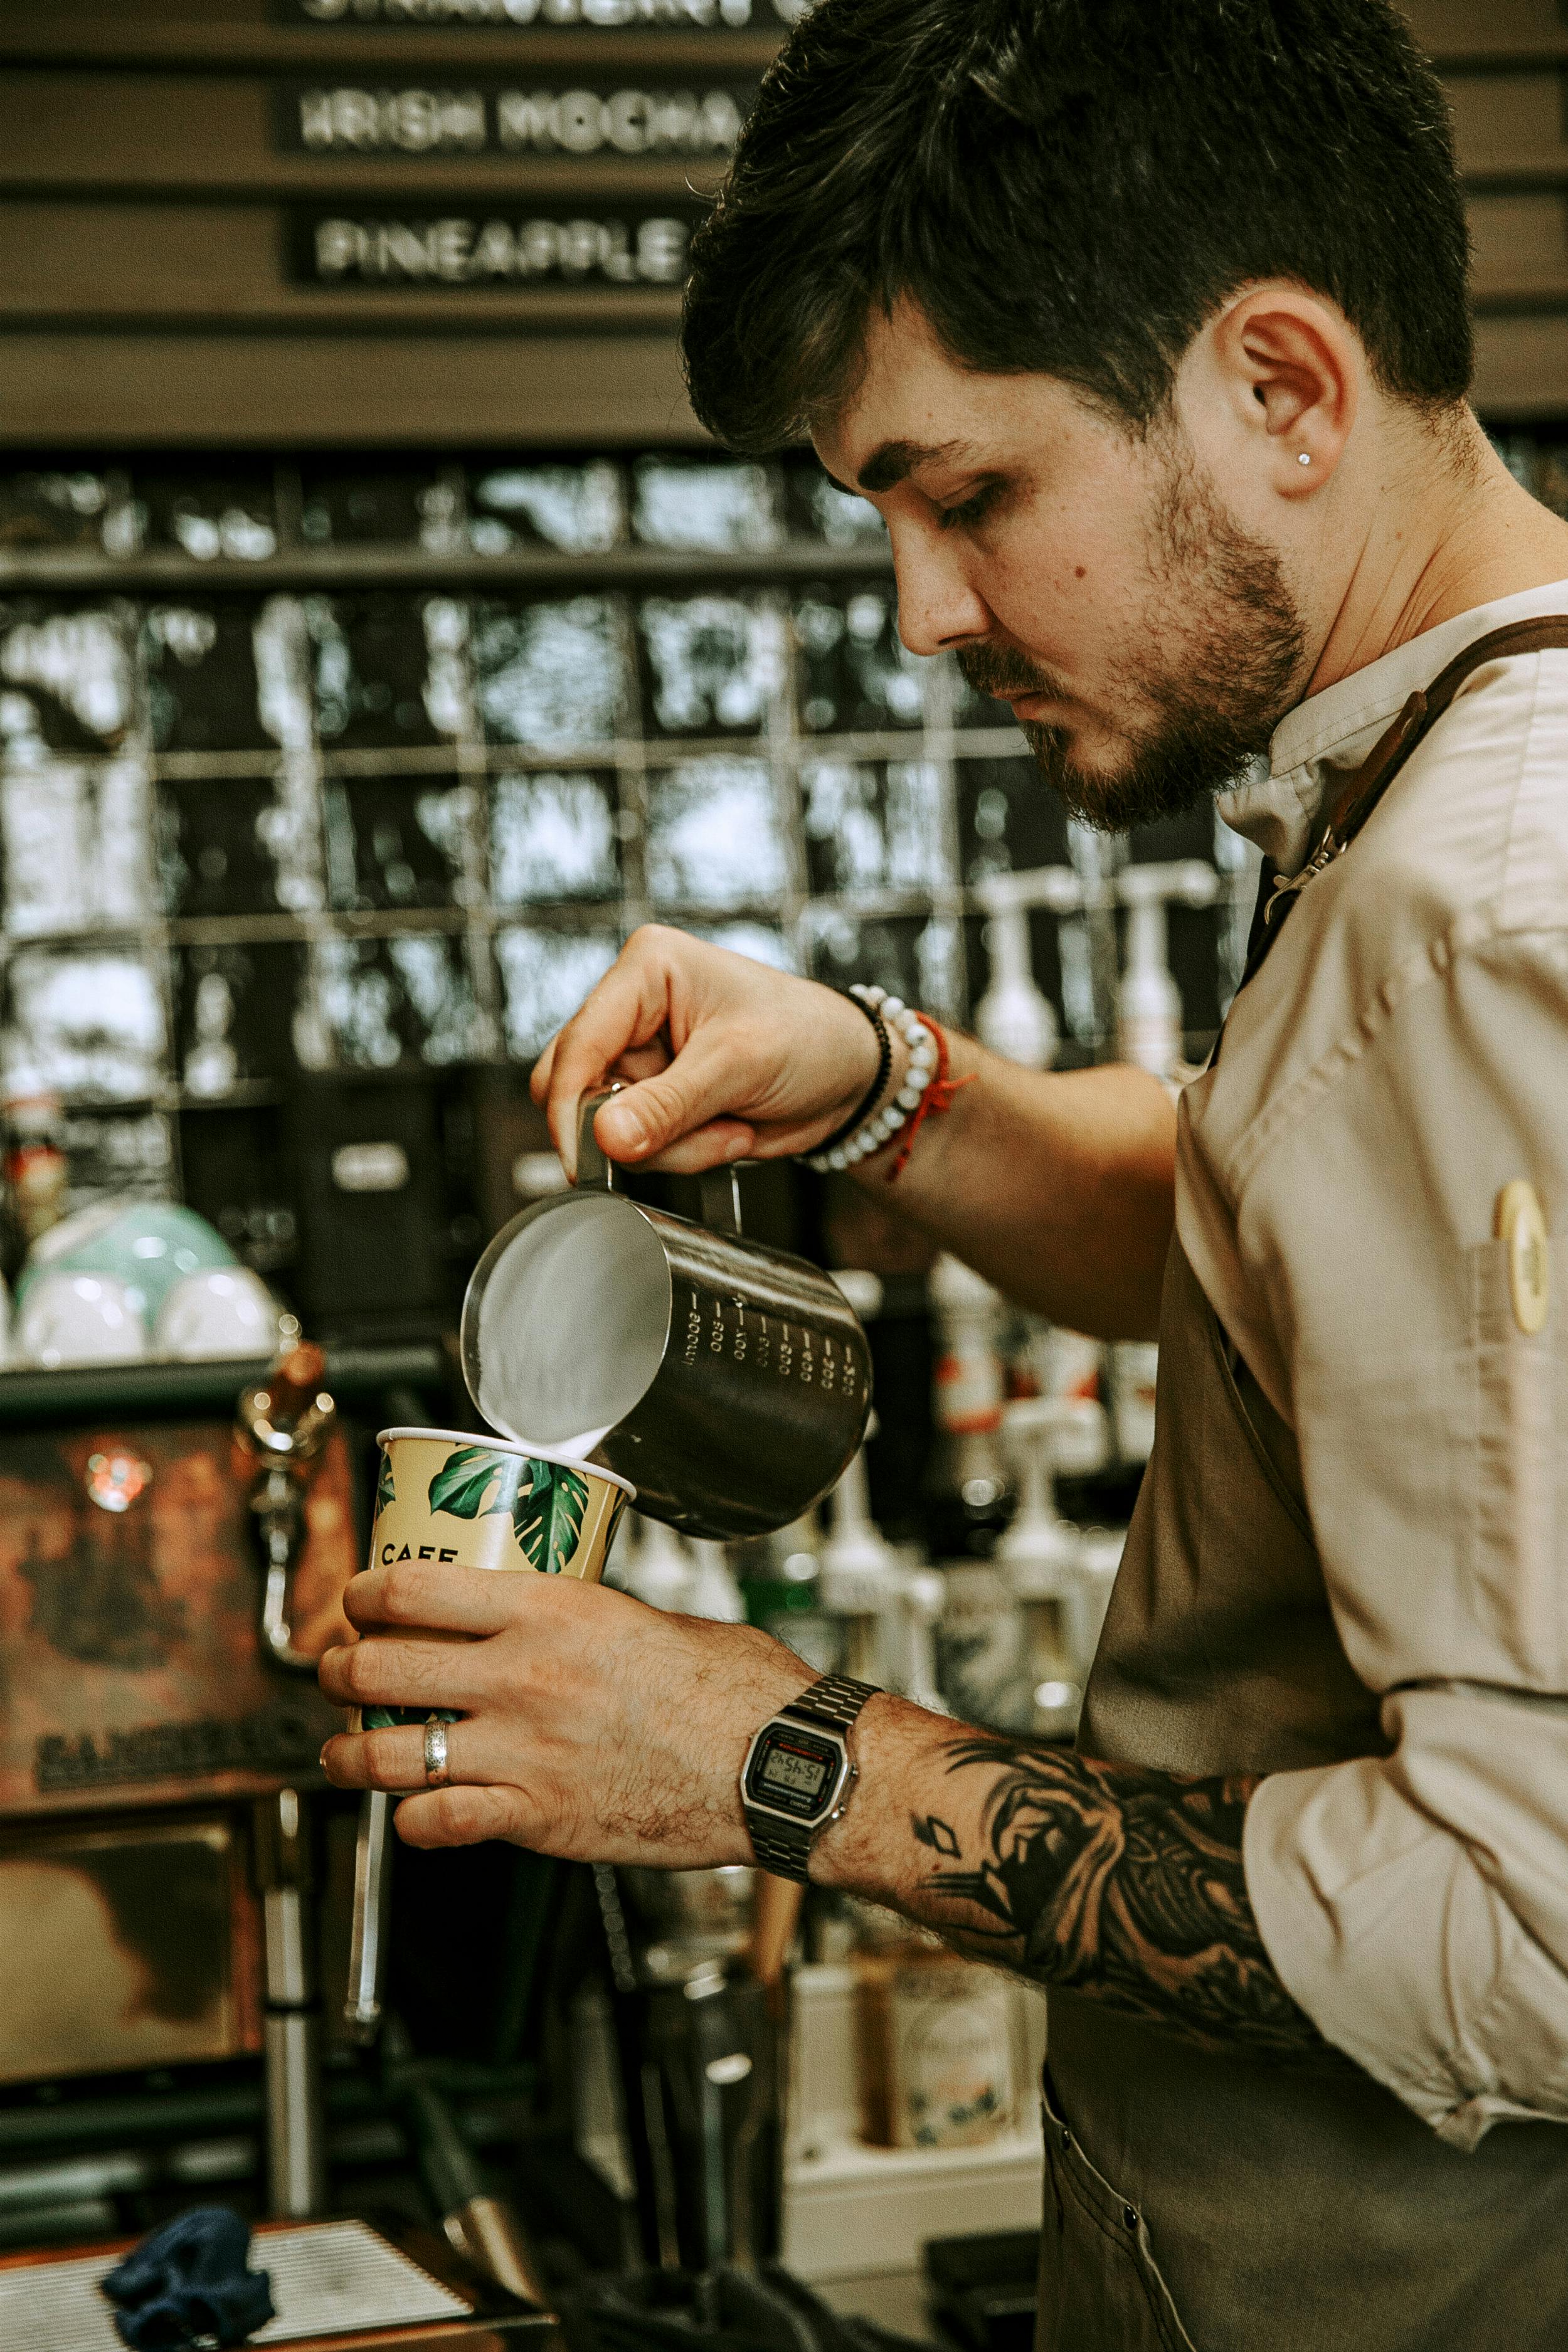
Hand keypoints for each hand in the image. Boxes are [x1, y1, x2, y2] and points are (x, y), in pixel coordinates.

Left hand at [317, 1558, 812, 1861]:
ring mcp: (524, 1753)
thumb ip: (583, 1621)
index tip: (356, 1600)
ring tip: (342, 1752)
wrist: (777, 1766)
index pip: (413, 1588)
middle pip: (377, 1668)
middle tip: (335, 1672)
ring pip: (388, 1753)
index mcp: (551, 1610)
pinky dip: (412, 1821)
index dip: (363, 1594)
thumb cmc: (736, 1690)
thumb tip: (547, 1621)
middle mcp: (522, 1678)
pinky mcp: (539, 1819)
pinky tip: (414, 1813)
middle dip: (337, 1670)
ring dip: (349, 1754)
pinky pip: (437, 1824)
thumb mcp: (649, 1619)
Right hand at [530, 923, 882, 1176]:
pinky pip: (641, 1148)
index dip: (572, 1106)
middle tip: (692, 1133)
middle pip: (581, 1090)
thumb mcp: (741, 1064)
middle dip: (635, 1129)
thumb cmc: (810, 1036)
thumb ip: (669, 1104)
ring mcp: (643, 1058)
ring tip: (731, 1125)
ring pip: (610, 1130)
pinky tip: (729, 1131)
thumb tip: (605, 1137)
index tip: (585, 1160)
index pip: (579, 1042)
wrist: (851, 1075)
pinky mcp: (657, 1099)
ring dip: (673, 1147)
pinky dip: (686, 1155)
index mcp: (647, 969)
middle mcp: (633, 1009)